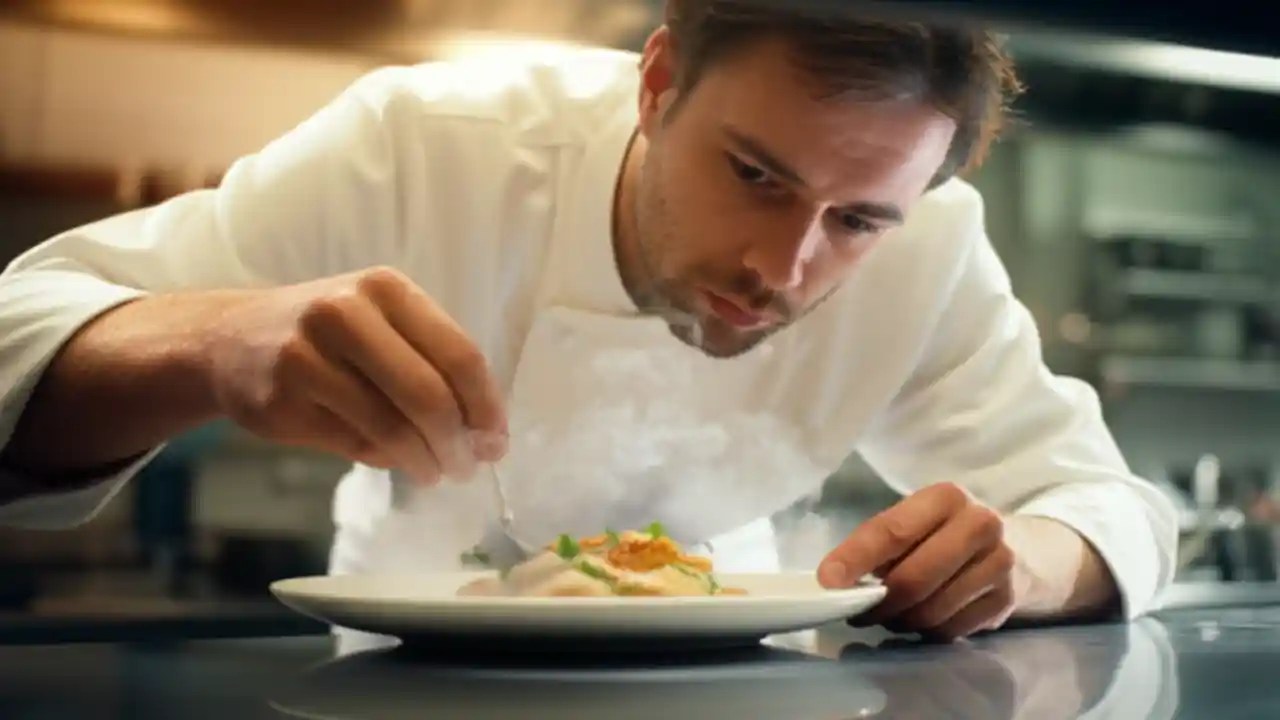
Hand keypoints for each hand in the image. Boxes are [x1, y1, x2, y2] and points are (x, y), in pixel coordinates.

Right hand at [204, 266, 506, 483]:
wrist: (230, 338)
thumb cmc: (328, 334)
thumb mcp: (380, 322)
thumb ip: (431, 362)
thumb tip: (485, 434)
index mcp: (385, 289)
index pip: (459, 354)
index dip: (486, 405)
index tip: (496, 439)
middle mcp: (346, 313)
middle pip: (428, 395)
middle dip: (457, 442)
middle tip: (467, 467)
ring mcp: (308, 356)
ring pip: (391, 427)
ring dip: (425, 461)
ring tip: (436, 473)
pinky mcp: (283, 401)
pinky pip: (354, 442)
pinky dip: (387, 461)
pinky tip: (398, 462)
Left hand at [818, 482, 1015, 640]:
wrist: (1007, 546)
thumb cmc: (939, 532)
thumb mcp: (910, 522)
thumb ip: (877, 545)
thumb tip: (836, 582)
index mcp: (945, 497)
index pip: (894, 532)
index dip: (857, 558)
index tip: (828, 581)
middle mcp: (979, 525)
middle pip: (914, 578)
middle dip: (879, 602)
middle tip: (858, 612)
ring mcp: (999, 564)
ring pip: (932, 610)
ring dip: (900, 621)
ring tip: (888, 615)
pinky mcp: (1006, 601)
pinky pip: (951, 630)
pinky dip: (926, 632)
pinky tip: (918, 620)